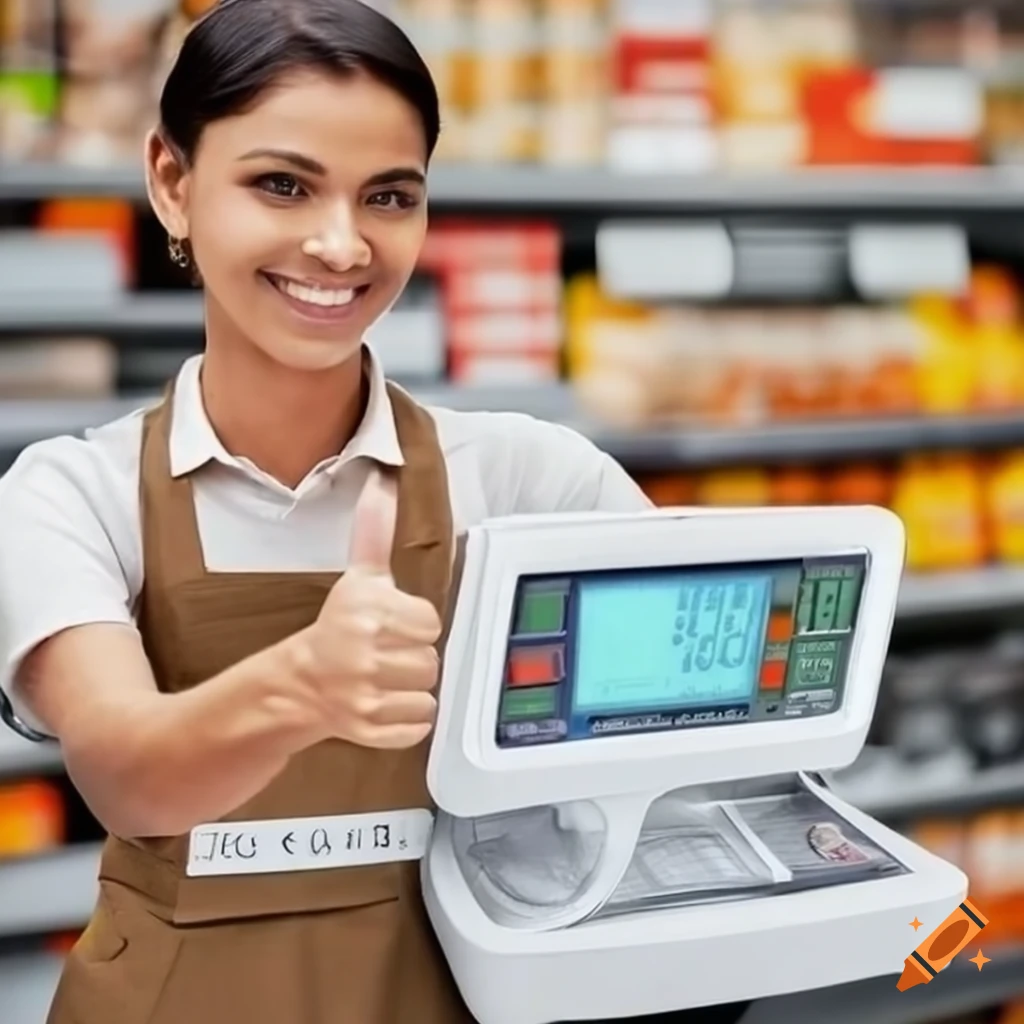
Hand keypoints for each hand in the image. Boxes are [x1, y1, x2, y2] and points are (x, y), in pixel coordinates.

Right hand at [294, 467, 442, 748]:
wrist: (300, 681)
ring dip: (413, 688)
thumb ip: (375, 532)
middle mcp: (364, 654)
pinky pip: (419, 725)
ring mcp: (365, 696)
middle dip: (414, 657)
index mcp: (367, 611)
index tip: (394, 625)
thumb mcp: (359, 576)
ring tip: (387, 677)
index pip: (430, 623)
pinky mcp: (368, 730)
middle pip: (431, 660)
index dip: (415, 624)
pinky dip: (408, 719)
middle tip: (389, 653)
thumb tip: (383, 480)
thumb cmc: (338, 624)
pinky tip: (385, 702)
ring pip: (428, 693)